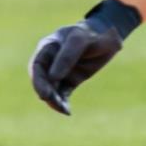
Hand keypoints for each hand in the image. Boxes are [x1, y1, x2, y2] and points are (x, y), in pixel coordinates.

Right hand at [28, 0, 141, 114]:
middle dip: (44, 91)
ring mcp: (60, 72)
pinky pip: (62, 95)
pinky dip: (63, 103)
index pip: (37, 65)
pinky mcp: (70, 81)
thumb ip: (67, 56)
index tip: (46, 91)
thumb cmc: (91, 34)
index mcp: (48, 47)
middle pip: (41, 79)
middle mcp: (51, 61)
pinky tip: (67, 111)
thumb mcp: (80, 40)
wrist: (107, 37)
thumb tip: (52, 78)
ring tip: (63, 109)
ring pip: (51, 89)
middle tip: (52, 101)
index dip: (38, 79)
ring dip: (54, 100)